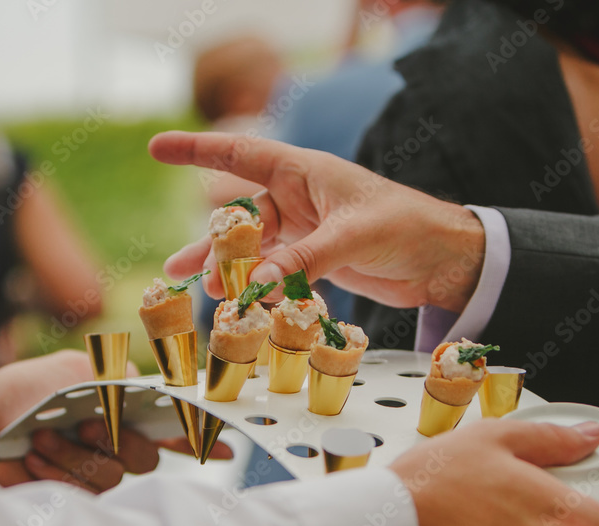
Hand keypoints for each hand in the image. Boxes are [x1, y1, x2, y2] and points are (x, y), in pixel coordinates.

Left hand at [0, 350, 229, 490]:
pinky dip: (61, 469)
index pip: (170, 427)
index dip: (200, 437)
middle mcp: (113, 442)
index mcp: (119, 409)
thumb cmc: (22, 394)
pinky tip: (36, 457)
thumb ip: (117, 382)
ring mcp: (95, 471)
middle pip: (148, 455)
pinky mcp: (75, 496)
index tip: (228, 445)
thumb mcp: (73, 374)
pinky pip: (90, 490)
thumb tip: (148, 389)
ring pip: (118, 473)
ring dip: (78, 453)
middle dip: (118, 438)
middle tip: (86, 423)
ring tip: (44, 438)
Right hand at [151, 131, 484, 311]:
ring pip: (253, 249)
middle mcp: (298, 197)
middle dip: (212, 244)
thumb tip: (255, 285)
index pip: (240, 154)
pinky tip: (245, 304)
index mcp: (304, 172)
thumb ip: (303, 260)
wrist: (443, 259)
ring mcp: (304, 230)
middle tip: (190, 274)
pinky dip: (258, 286)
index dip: (196, 150)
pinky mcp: (314, 259)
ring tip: (202, 293)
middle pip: (241, 218)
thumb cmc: (407, 227)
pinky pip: (274, 271)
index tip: (155, 148)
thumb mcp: (354, 237)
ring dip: (229, 270)